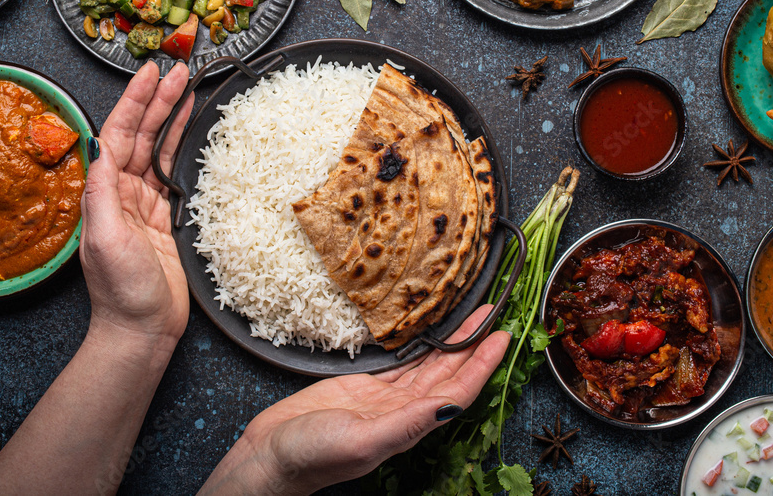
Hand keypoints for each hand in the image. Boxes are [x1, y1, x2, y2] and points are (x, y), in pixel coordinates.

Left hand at [79, 61, 194, 351]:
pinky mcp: (167, 219)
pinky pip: (175, 173)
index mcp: (104, 194)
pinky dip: (185, 149)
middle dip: (158, 100)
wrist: (143, 331)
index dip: (134, 102)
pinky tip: (196, 131)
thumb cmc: (122, 292)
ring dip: (173, 118)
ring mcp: (146, 204)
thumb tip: (100, 148)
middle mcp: (122, 193)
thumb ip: (102, 193)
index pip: (118, 134)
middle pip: (140, 135)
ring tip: (189, 87)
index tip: (149, 73)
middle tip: (179, 70)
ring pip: (159, 149)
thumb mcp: (106, 240)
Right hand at [200, 304, 509, 494]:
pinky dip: (417, 345)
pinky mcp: (362, 387)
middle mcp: (403, 412)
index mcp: (409, 426)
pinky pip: (399, 362)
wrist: (270, 458)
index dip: (482, 364)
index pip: (457, 391)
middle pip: (448, 372)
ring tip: (470, 315)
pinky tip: (428, 329)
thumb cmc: (311, 456)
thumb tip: (449, 405)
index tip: (502, 337)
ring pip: (427, 364)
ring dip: (450, 341)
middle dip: (473, 344)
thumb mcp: (362, 440)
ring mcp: (383, 399)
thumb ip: (407, 423)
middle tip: (493, 313)